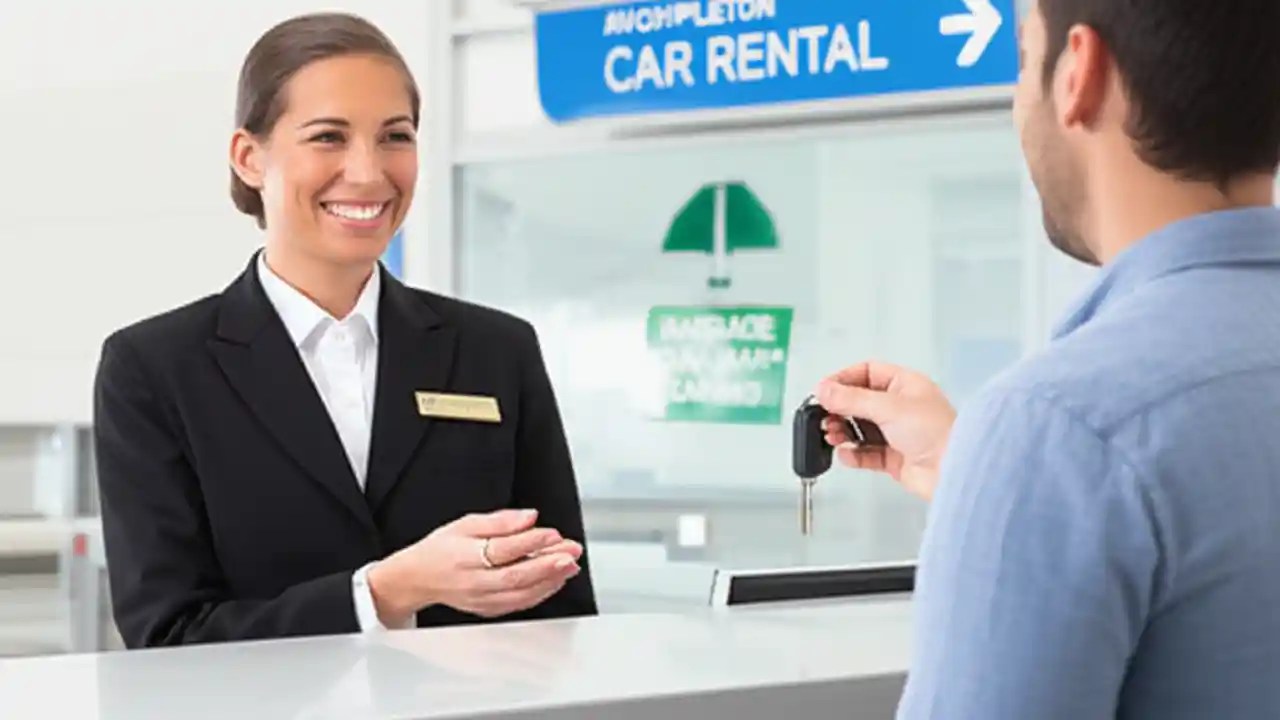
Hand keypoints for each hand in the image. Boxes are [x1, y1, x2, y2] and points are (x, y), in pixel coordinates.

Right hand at [367, 509, 581, 623]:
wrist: (418, 579)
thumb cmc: (441, 549)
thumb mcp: (465, 524)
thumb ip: (500, 521)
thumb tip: (530, 517)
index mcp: (465, 556)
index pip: (503, 550)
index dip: (530, 541)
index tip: (553, 533)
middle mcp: (474, 582)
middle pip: (516, 576)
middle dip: (548, 565)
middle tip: (571, 553)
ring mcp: (481, 599)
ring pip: (521, 594)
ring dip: (550, 580)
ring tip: (570, 565)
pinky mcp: (488, 609)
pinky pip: (519, 604)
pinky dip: (541, 592)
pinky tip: (555, 580)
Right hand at [815, 361, 956, 500]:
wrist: (955, 471)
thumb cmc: (938, 433)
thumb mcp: (888, 407)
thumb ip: (851, 399)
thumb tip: (824, 390)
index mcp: (906, 385)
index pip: (867, 372)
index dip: (844, 379)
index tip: (825, 390)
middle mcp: (902, 407)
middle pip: (860, 401)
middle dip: (840, 408)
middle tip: (824, 415)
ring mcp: (898, 433)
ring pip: (861, 428)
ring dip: (843, 431)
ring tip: (832, 434)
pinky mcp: (895, 458)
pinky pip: (866, 454)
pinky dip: (853, 454)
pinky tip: (846, 453)